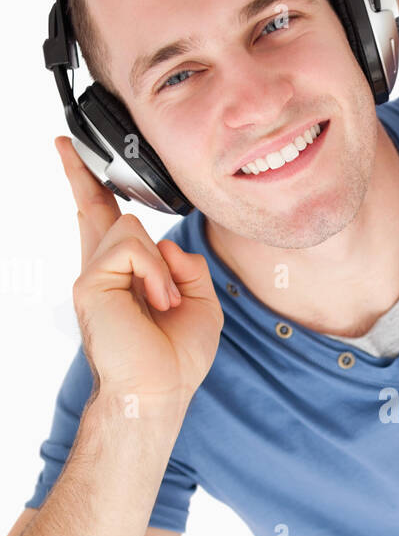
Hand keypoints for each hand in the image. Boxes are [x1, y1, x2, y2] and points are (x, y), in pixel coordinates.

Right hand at [55, 137, 223, 410]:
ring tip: (164, 303)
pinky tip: (157, 302)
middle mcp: (103, 270)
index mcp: (125, 275)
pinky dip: (154, 273)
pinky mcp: (90, 280)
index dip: (90, 188)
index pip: (106, 223)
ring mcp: (93, 274)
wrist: (158, 391)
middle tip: (63, 143)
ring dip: (160, 266)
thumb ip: (187, 266)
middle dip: (79, 173)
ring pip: (131, 226)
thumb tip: (166, 244)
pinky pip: (132, 246)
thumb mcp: (199, 302)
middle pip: (91, 208)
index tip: (71, 156)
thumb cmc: (176, 358)